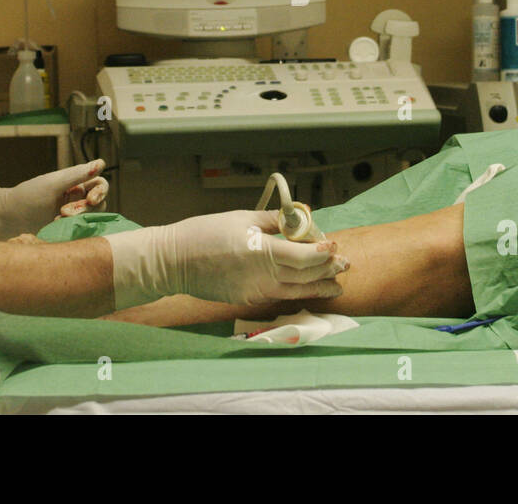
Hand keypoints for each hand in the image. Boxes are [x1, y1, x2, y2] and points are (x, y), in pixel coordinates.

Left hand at [0, 159, 109, 233]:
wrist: (8, 218)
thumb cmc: (28, 196)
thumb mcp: (53, 184)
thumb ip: (77, 175)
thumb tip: (101, 163)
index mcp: (75, 182)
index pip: (99, 184)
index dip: (101, 192)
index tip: (91, 199)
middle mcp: (77, 197)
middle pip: (99, 202)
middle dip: (86, 208)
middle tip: (65, 212)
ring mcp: (73, 213)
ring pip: (91, 216)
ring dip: (79, 218)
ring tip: (58, 219)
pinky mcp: (68, 228)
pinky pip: (81, 228)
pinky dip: (74, 227)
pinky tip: (57, 226)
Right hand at [103, 209, 348, 309]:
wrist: (173, 261)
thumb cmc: (204, 232)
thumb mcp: (241, 218)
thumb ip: (273, 221)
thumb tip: (297, 219)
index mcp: (262, 251)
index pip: (303, 256)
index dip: (323, 253)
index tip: (334, 245)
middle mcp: (262, 276)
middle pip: (305, 276)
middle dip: (327, 271)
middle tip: (344, 264)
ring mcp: (255, 291)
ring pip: (296, 292)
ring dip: (318, 288)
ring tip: (335, 285)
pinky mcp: (247, 300)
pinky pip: (278, 295)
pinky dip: (296, 292)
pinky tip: (306, 288)